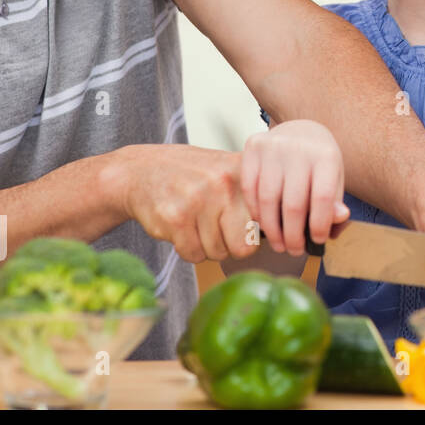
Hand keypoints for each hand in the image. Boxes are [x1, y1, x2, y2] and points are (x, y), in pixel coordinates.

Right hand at [108, 144, 256, 263]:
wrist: (140, 170)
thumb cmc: (190, 176)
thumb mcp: (227, 170)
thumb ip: (255, 194)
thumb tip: (284, 229)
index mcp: (243, 171)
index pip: (267, 223)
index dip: (255, 234)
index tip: (245, 231)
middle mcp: (224, 183)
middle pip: (244, 246)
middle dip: (230, 246)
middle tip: (216, 230)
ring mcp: (199, 199)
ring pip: (217, 253)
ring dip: (205, 246)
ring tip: (195, 222)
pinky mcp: (175, 217)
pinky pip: (193, 255)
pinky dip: (186, 249)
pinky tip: (180, 227)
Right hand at [241, 119, 349, 255]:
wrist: (300, 131)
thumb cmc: (319, 162)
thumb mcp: (335, 179)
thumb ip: (335, 202)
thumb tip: (339, 219)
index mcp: (326, 155)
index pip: (322, 198)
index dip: (319, 225)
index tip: (318, 240)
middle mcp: (299, 148)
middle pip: (293, 204)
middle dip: (293, 235)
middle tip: (295, 250)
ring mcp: (273, 146)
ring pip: (268, 200)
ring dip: (273, 230)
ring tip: (280, 244)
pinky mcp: (253, 147)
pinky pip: (250, 189)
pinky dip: (256, 212)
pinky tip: (264, 224)